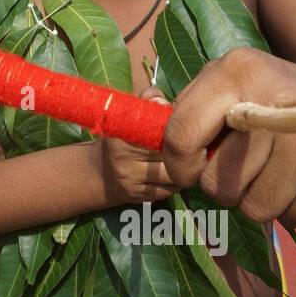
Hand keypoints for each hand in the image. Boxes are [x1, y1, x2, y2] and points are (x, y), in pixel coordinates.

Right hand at [97, 87, 182, 205]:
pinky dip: (178, 181)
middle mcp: (121, 158)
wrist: (101, 174)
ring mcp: (129, 180)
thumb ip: (145, 101)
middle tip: (194, 142)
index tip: (180, 126)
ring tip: (187, 158)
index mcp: (120, 134)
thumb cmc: (122, 140)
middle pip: (168, 154)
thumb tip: (161, 98)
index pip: (156, 130)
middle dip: (185, 149)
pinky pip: (170, 190)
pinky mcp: (139, 198)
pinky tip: (175, 173)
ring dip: (185, 168)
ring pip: (173, 175)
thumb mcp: (127, 116)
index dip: (174, 129)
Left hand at [160, 48, 295, 226]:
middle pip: (216, 183)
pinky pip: (290, 219)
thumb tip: (147, 133)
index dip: (177, 163)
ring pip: (251, 208)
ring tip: (291, 170)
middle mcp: (271, 105)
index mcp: (240, 71)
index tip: (189, 169)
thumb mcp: (246, 84)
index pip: (179, 133)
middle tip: (258, 164)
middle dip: (230, 186)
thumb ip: (199, 106)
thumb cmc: (295, 102)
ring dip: (266, 200)